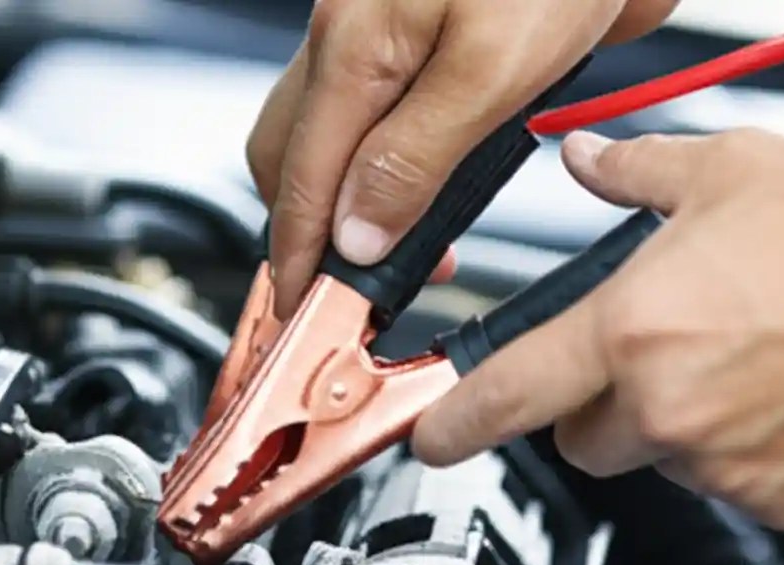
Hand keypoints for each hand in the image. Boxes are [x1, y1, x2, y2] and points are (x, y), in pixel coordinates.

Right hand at [246, 0, 679, 318]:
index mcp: (354, 46)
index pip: (301, 180)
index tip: (298, 314)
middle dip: (306, 231)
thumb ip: (414, 156)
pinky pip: (375, 108)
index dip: (295, 257)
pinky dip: (382, 162)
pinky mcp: (427, 31)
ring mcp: (384, 33)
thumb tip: (354, 234)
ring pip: (330, 134)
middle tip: (341, 291)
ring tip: (390, 253)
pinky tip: (421, 182)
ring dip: (346, 199)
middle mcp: (352, 38)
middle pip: (292, 156)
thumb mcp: (491, 68)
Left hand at [413, 128, 783, 531]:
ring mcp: (721, 463)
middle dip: (595, 400)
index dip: (454, 422)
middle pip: (579, 435)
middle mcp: (667, 406)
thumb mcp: (734, 172)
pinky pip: (719, 481)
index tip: (429, 436)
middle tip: (651, 347)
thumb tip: (589, 159)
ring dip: (667, 420)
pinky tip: (771, 395)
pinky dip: (729, 449)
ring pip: (651, 457)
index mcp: (635, 329)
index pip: (508, 394)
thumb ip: (637, 170)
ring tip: (733, 357)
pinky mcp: (774, 501)